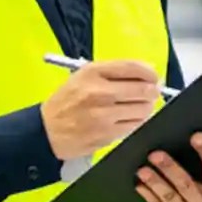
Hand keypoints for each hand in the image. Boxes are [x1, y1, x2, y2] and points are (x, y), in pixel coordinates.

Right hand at [42, 60, 161, 160]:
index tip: (154, 77)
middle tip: (151, 93)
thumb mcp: (83, 77)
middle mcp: (100, 92)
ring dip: (146, 108)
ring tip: (138, 106)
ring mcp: (104, 115)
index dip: (150, 72)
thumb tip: (146, 74)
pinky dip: (137, 122)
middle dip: (152, 91)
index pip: (133, 67)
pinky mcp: (108, 134)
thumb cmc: (67, 102)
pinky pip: (135, 126)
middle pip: (143, 89)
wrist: (47, 130)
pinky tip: (129, 119)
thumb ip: (112, 74)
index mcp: (92, 73)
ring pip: (143, 109)